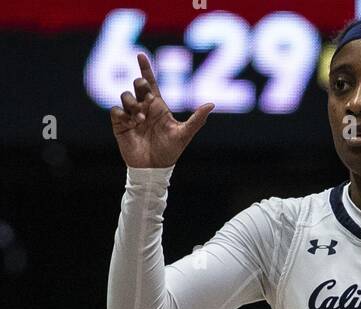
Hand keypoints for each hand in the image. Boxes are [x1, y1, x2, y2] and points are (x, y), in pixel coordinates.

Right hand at [109, 53, 213, 167]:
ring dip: (132, 104)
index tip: (140, 55)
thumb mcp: (184, 135)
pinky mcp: (120, 125)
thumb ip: (197, 119)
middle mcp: (143, 107)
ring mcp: (131, 115)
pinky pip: (116, 110)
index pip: (150, 82)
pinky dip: (122, 114)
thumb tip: (211, 104)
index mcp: (157, 106)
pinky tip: (131, 123)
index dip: (145, 68)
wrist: (154, 169)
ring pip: (125, 96)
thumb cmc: (170, 152)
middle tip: (147, 99)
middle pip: (138, 85)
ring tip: (140, 119)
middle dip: (141, 86)